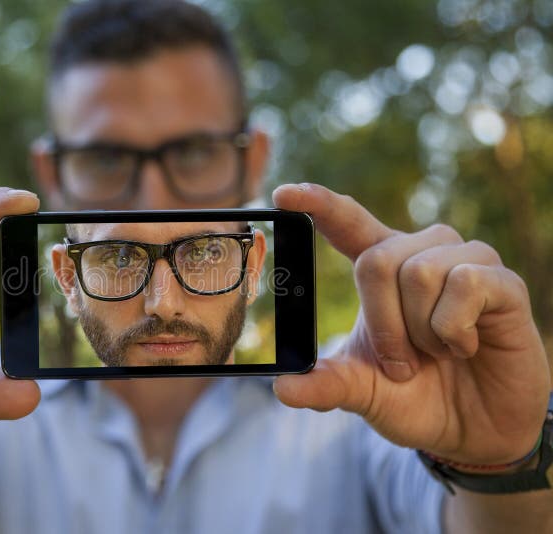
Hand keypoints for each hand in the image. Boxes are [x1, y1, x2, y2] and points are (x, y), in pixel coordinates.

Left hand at [272, 183, 549, 465]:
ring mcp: (466, 262)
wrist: (473, 431)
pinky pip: (464, 284)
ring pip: (417, 273)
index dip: (319, 204)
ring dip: (421, 332)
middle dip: (382, 325)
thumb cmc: (415, 397)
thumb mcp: (362, 391)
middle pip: (375, 260)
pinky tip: (468, 346)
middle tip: (403, 362)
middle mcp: (422, 252)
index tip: (284, 194)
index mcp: (382, 268)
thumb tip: (284, 388)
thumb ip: (325, 384)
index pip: (347, 223)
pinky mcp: (503, 281)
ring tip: (440, 352)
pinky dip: (454, 330)